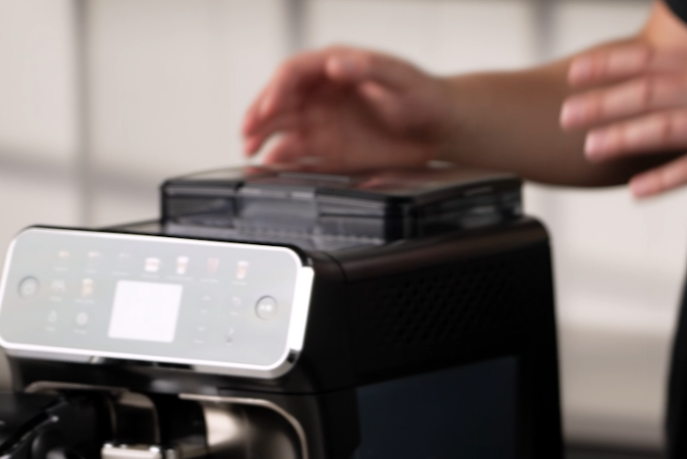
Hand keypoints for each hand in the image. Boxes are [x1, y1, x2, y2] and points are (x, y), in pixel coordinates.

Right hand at [241, 46, 454, 168]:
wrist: (440, 128)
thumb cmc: (423, 95)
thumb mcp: (400, 78)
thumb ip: (368, 69)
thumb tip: (336, 64)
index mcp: (334, 66)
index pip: (293, 73)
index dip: (277, 88)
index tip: (269, 106)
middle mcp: (323, 92)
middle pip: (280, 100)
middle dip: (260, 115)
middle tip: (247, 133)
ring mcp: (325, 120)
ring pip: (284, 127)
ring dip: (264, 138)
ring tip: (250, 151)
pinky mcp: (332, 148)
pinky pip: (302, 153)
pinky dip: (286, 159)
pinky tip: (273, 166)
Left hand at [558, 43, 686, 196]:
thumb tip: (666, 81)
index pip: (649, 59)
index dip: (609, 65)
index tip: (574, 71)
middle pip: (647, 92)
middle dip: (603, 102)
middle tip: (565, 114)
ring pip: (665, 127)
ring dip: (624, 137)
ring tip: (591, 148)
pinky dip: (663, 179)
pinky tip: (636, 190)